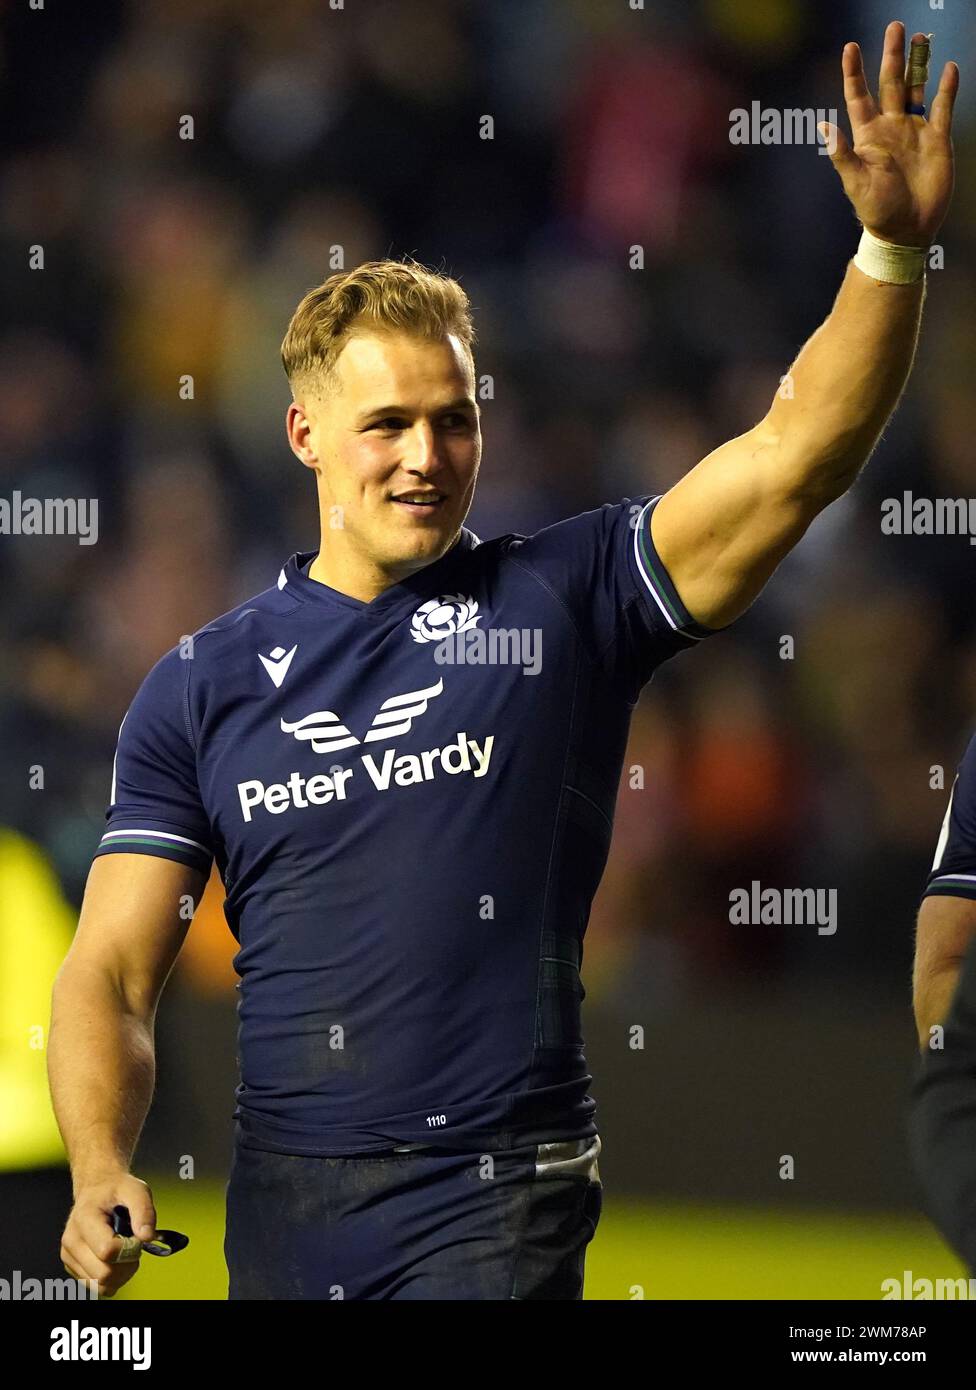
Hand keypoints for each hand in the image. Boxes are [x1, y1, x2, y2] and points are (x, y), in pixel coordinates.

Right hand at [60, 1173, 156, 1297]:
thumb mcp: (136, 1190)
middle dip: (127, 1266)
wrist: (97, 1189)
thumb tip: (147, 1237)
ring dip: (120, 1275)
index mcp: (84, 1218)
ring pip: (99, 1285)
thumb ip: (144, 1211)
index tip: (137, 1236)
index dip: (130, 1249)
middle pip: (102, 1274)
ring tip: (125, 1252)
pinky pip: (96, 1286)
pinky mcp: (72, 1266)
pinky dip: (112, 1278)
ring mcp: (69, 1255)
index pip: (107, 1250)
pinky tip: (116, 1259)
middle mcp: (71, 1240)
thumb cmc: (117, 1189)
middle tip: (134, 1246)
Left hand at [820, 21, 957, 246]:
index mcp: (867, 135)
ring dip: (918, 64)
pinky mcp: (936, 139)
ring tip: (920, 38)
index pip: (858, 96)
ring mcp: (914, 130)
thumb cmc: (876, 210)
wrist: (906, 229)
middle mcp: (890, 127)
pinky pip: (942, 107)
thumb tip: (823, 126)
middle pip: (891, 82)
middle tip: (894, 26)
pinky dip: (945, 88)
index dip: (854, 72)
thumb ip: (842, 155)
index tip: (850, 47)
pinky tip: (947, 69)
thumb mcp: (855, 183)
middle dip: (892, 55)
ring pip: (916, 88)